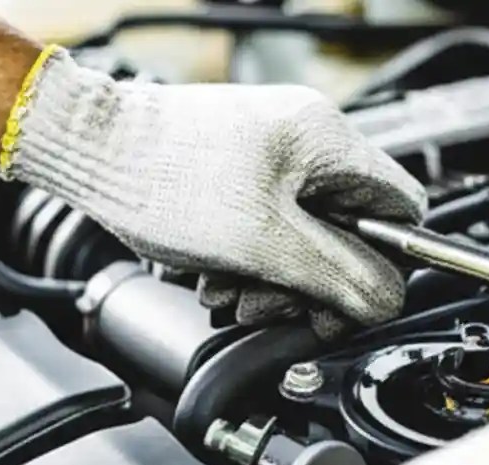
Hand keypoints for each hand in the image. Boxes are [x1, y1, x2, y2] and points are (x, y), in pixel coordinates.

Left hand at [0, 47, 425, 338]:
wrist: (85, 150)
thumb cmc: (160, 179)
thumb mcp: (263, 244)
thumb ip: (337, 276)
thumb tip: (388, 301)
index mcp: (328, 140)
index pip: (403, 208)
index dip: (384, 261)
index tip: (346, 295)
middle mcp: (308, 139)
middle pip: (350, 233)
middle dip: (310, 280)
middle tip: (272, 299)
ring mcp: (274, 153)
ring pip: (306, 239)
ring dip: (272, 278)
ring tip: (228, 285)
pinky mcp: (242, 170)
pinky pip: (269, 230)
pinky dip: (246, 261)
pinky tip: (214, 270)